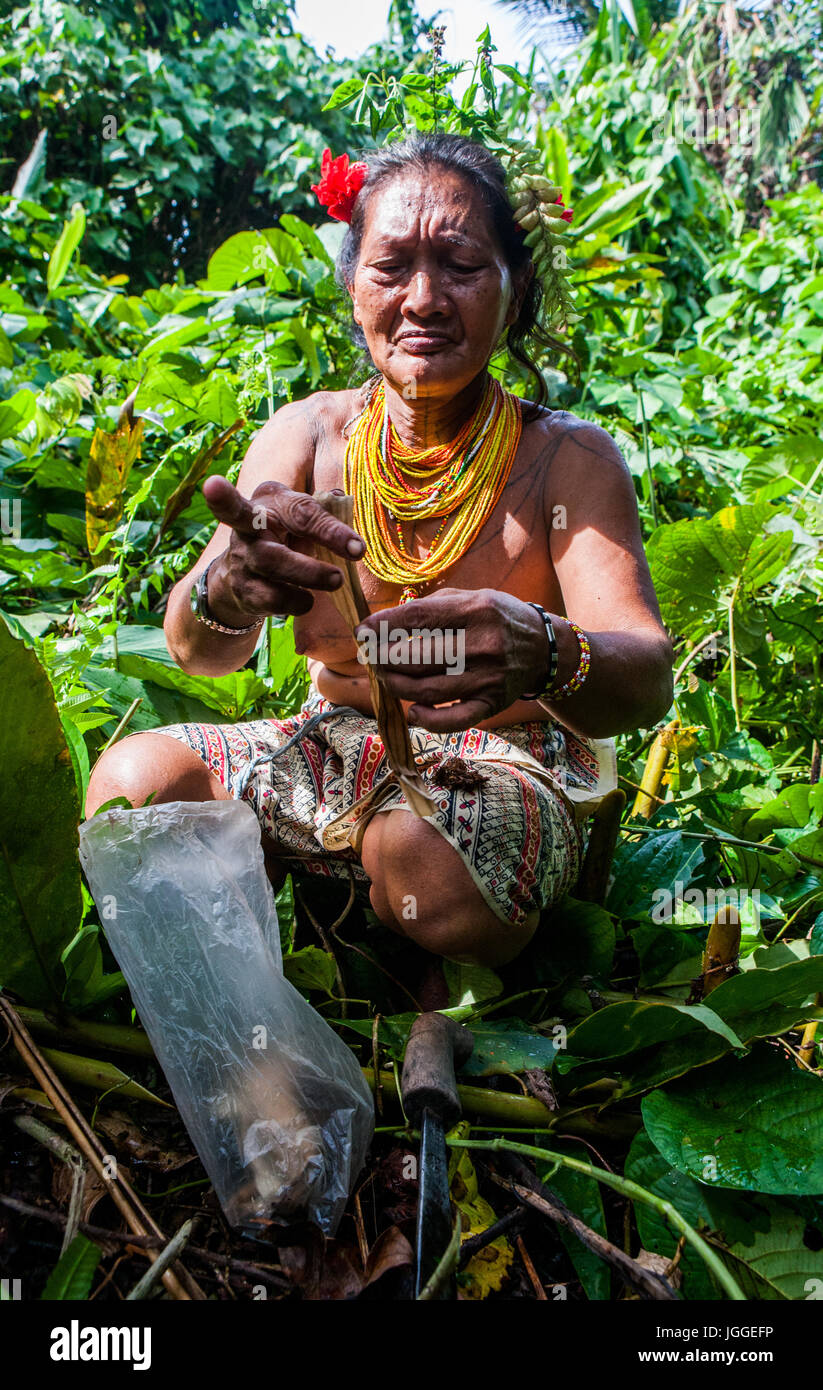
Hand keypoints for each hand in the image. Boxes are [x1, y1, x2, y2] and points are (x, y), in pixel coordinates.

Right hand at [201, 476, 365, 621]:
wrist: (239, 567)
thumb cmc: (281, 532)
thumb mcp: (297, 513)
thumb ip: (320, 510)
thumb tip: (342, 500)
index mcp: (269, 501)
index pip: (302, 512)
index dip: (330, 531)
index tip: (359, 550)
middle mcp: (248, 528)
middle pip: (274, 547)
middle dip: (306, 567)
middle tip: (339, 579)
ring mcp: (243, 560)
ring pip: (272, 572)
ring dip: (308, 581)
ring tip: (334, 583)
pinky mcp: (243, 589)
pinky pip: (271, 599)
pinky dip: (295, 602)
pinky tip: (306, 599)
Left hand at [354, 588, 549, 730]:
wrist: (545, 648)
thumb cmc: (498, 618)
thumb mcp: (472, 597)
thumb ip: (432, 607)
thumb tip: (384, 624)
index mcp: (476, 610)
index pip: (417, 618)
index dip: (383, 626)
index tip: (361, 631)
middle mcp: (482, 644)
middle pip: (417, 657)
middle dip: (382, 657)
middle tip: (369, 656)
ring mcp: (487, 678)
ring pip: (427, 690)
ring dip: (396, 686)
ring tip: (384, 677)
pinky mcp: (491, 704)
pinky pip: (454, 720)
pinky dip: (428, 720)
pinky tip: (412, 712)